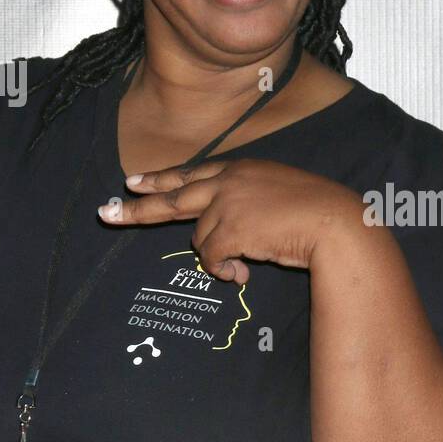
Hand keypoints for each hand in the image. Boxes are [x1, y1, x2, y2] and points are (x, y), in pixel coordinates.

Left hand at [97, 157, 364, 283]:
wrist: (336, 223)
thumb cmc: (318, 215)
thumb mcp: (279, 196)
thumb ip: (249, 206)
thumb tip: (227, 240)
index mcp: (242, 169)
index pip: (193, 172)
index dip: (162, 179)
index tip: (134, 182)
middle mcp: (229, 180)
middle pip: (173, 195)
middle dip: (137, 208)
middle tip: (106, 214)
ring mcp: (227, 202)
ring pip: (200, 238)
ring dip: (218, 256)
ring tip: (244, 263)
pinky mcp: (229, 227)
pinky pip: (211, 258)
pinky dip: (223, 271)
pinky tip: (243, 272)